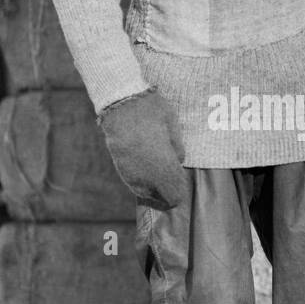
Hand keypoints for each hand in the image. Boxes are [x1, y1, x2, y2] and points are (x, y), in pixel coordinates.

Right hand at [97, 88, 187, 209]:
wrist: (121, 104)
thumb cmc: (153, 112)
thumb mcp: (173, 128)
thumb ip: (177, 150)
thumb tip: (178, 161)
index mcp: (165, 169)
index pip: (176, 197)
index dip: (181, 192)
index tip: (184, 181)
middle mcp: (147, 178)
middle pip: (162, 198)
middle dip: (169, 191)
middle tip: (174, 177)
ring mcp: (131, 174)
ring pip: (146, 192)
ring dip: (155, 187)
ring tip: (160, 171)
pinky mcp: (120, 168)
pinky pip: (133, 182)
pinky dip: (142, 179)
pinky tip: (145, 166)